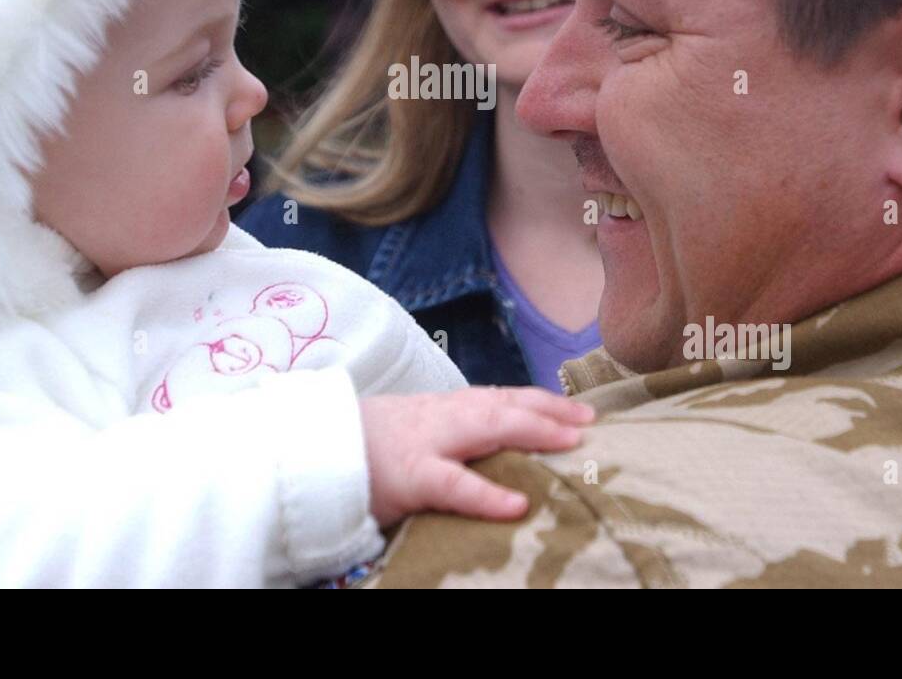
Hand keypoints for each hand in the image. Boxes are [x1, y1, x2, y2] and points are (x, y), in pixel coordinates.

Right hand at [359, 387, 594, 527]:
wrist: (310, 452)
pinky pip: (453, 484)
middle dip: (549, 411)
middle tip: (590, 422)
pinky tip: (518, 503)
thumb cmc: (362, 448)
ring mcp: (425, 443)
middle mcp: (440, 417)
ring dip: (533, 432)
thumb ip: (450, 439)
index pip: (498, 398)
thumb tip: (498, 453)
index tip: (579, 410)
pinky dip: (487, 493)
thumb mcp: (413, 436)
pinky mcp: (408, 476)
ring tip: (572, 442)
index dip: (540, 402)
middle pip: (502, 405)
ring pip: (486, 428)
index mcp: (442, 410)